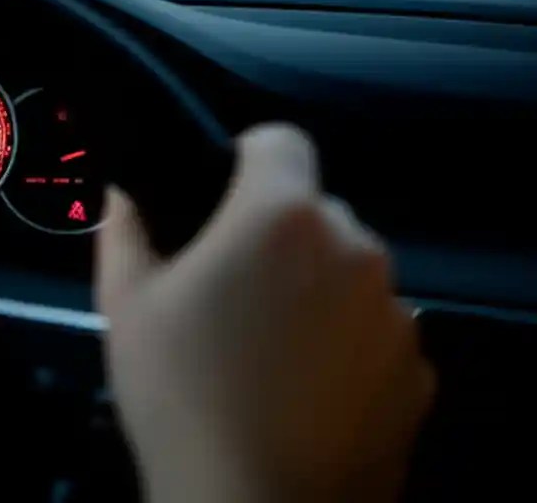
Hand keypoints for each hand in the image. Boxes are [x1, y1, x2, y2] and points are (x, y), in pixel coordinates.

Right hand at [96, 124, 434, 502]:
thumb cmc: (179, 397)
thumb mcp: (127, 308)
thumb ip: (123, 233)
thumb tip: (119, 195)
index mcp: (280, 217)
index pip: (281, 141)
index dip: (249, 160)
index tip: (223, 201)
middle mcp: (354, 249)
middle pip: (318, 212)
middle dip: (280, 238)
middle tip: (232, 295)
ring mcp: (396, 314)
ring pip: (351, 275)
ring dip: (318, 292)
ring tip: (269, 353)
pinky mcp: (417, 372)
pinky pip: (378, 335)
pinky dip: (348, 348)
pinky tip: (306, 393)